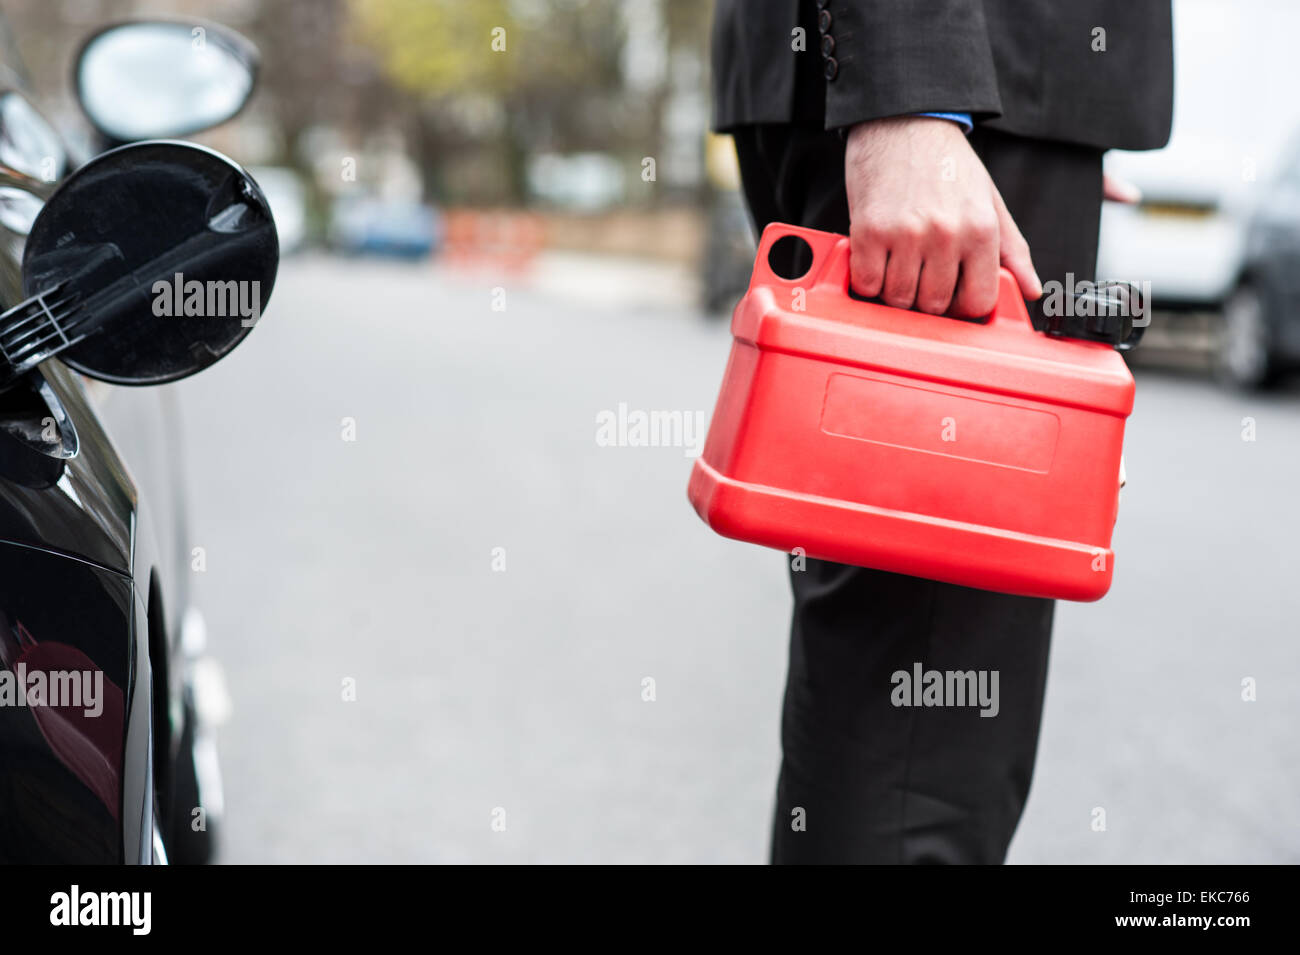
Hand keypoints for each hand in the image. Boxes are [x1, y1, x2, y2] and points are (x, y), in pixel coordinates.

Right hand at [844, 116, 1040, 317]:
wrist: (902, 120)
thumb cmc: (945, 161)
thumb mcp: (988, 200)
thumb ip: (1011, 249)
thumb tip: (1032, 289)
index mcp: (980, 229)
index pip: (977, 302)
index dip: (962, 306)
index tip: (951, 296)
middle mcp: (945, 233)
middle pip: (933, 305)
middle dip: (925, 297)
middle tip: (919, 274)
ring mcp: (905, 234)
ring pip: (897, 299)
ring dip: (894, 290)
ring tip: (897, 263)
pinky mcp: (868, 231)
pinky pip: (866, 284)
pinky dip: (867, 279)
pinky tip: (875, 258)